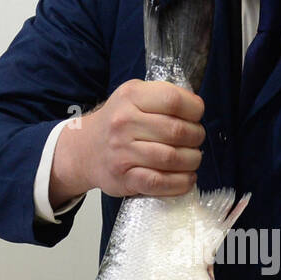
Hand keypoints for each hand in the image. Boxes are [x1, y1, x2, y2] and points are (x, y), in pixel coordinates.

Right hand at [49, 80, 204, 205]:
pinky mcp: (124, 178)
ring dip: (192, 160)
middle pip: (177, 131)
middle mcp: (124, 122)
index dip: (195, 110)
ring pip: (172, 158)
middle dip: (196, 137)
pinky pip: (159, 182)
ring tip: (192, 159)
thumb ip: (162, 97)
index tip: (196, 117)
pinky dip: (180, 183)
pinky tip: (187, 178)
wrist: (83, 150)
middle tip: (195, 140)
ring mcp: (122, 152)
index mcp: (131, 96)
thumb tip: (197, 109)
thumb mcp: (133, 96)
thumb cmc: (117, 123)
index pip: (174, 100)